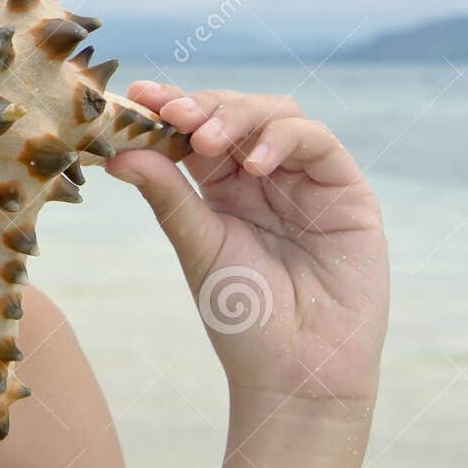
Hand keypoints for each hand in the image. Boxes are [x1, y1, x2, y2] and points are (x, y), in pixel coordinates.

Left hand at [104, 83, 387, 415]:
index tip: (137, 95)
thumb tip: (120, 153)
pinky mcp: (347, 192)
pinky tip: (253, 163)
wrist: (295, 372)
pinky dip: (283, 139)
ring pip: (279, 114)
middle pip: (238, 112)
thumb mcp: (198, 248)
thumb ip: (168, 197)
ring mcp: (307, 181)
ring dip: (239, 116)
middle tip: (172, 113)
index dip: (170, 107)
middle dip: (203, 105)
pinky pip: (318, 143)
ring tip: (207, 141)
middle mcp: (265, 177)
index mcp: (222, 188)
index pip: (196, 130)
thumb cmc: (243, 317)